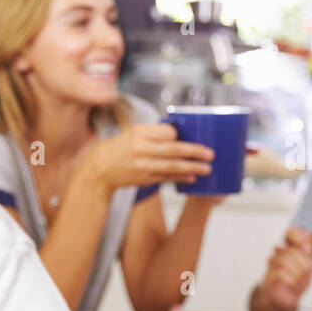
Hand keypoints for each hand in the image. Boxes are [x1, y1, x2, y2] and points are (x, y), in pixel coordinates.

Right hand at [87, 124, 213, 190]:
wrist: (101, 168)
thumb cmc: (122, 146)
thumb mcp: (135, 132)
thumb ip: (155, 132)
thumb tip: (180, 133)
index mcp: (140, 133)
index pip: (166, 133)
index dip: (180, 136)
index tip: (193, 136)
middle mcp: (141, 149)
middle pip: (172, 150)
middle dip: (194, 152)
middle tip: (210, 154)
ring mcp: (143, 166)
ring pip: (171, 166)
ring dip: (191, 168)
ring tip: (206, 168)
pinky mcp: (144, 179)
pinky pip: (166, 178)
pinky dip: (180, 178)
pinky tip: (192, 177)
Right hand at [259, 227, 311, 310]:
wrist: (284, 300)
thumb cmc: (296, 282)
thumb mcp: (307, 266)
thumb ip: (306, 251)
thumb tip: (307, 234)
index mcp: (289, 248)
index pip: (290, 233)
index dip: (298, 236)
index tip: (308, 246)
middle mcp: (278, 254)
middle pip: (288, 249)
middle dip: (302, 261)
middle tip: (308, 271)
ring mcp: (272, 266)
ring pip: (282, 260)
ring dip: (296, 271)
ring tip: (300, 279)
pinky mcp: (268, 279)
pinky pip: (278, 273)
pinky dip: (289, 279)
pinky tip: (293, 284)